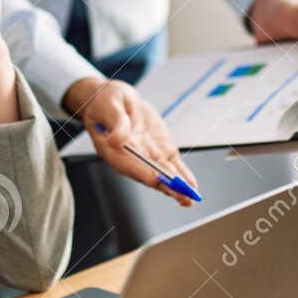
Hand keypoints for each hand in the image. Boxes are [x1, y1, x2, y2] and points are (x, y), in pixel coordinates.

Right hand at [63, 78, 198, 205]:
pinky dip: (182, 175)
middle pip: (149, 175)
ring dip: (177, 187)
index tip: (155, 179)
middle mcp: (131, 158)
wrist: (115, 99)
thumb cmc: (107, 103)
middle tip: (181, 195)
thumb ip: (116, 124)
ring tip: (189, 197)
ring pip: (163, 174)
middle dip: (166, 186)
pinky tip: (191, 185)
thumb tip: (116, 140)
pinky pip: (171, 165)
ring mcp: (147, 156)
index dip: (142, 173)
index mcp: (113, 150)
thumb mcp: (109, 107)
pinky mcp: (159, 150)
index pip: (127, 165)